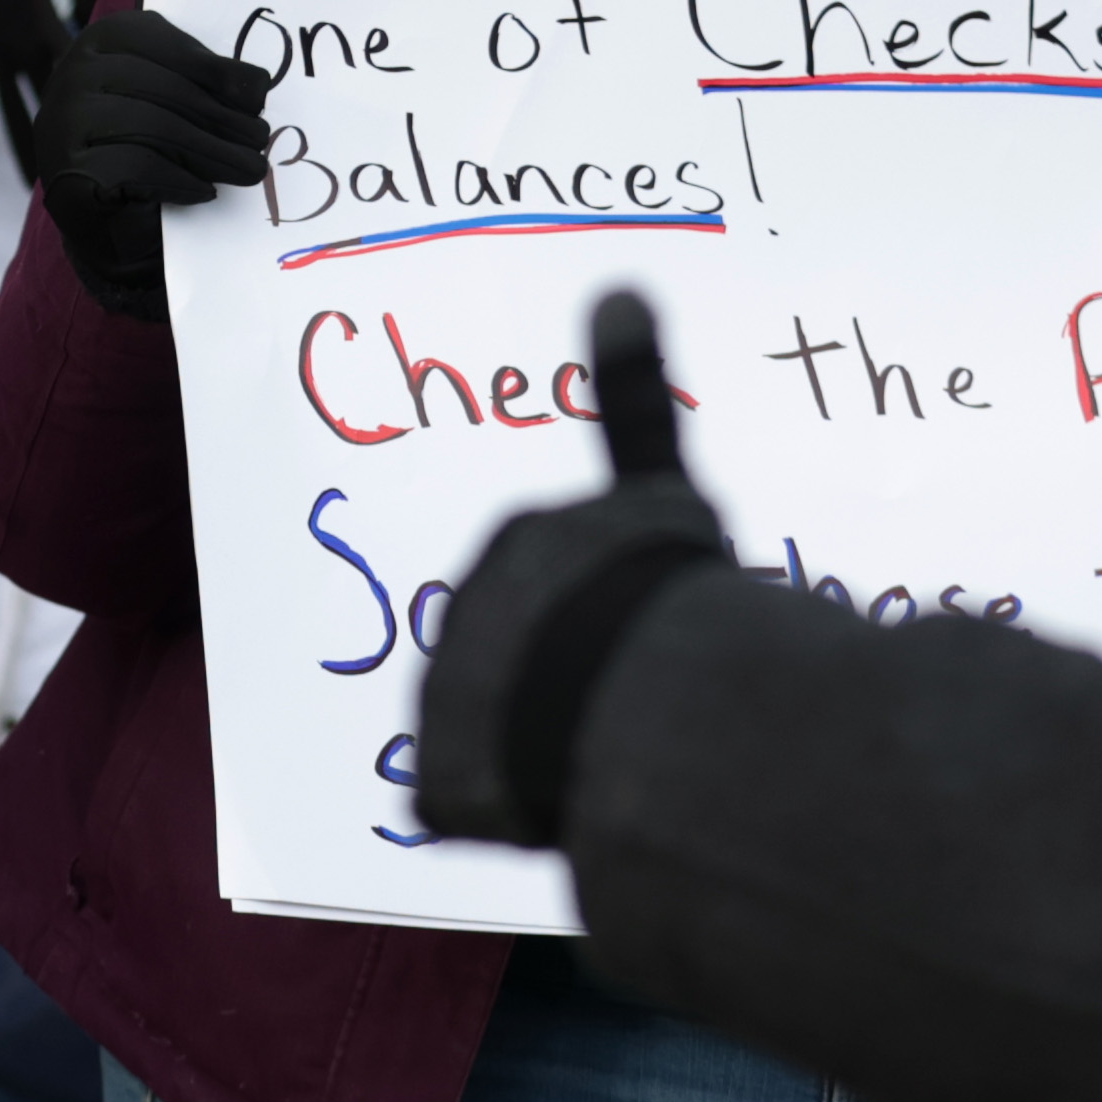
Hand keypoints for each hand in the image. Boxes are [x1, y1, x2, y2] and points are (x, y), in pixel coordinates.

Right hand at [25, 9, 270, 320]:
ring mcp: (62, 125)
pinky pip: (136, 168)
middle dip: (222, 118)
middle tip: (261, 140)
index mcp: (99, 42)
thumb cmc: (147, 147)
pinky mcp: (66, 175)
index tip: (258, 96)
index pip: (161, 45)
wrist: (104, 223)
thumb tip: (256, 85)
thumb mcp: (176, 101)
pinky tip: (207, 190)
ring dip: (214, 153)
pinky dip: (180, 180)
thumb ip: (204, 82)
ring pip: (155, 128)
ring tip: (251, 169)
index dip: (213, 70)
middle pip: (163, 89)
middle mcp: (70, 75)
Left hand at [420, 292, 729, 848]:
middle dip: (570, 673)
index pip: (559, 566)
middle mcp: (475, 613)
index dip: (582, 595)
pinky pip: (477, 804)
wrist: (623, 694)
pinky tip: (560, 806)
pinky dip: (515, 813)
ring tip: (614, 757)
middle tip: (640, 697)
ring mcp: (449, 700)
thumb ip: (635, 401)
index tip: (585, 617)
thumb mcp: (663, 491)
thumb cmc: (660, 591)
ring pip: (505, 731)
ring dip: (546, 747)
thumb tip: (617, 287)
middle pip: (528, 650)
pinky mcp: (437, 782)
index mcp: (532, 543)